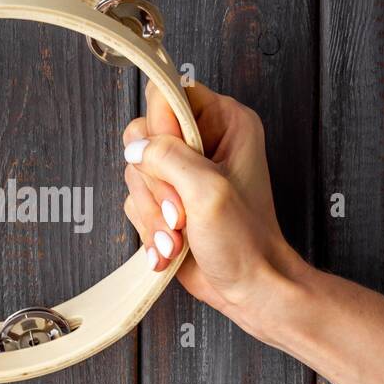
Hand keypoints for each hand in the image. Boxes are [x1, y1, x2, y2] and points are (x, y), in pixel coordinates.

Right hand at [122, 80, 307, 339]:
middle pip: (144, 137)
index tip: (174, 165)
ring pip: (136, 173)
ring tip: (179, 235)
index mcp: (226, 122)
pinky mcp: (168, 200)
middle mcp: (204, 141)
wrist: (249, 287)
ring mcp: (183, 172)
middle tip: (181, 211)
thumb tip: (135, 147)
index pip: (170, 96)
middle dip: (155, 183)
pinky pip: (135, 202)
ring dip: (153, 213)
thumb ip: (167, 156)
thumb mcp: (207, 191)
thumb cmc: (246, 241)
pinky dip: (149, 228)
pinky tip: (171, 246)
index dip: (162, 129)